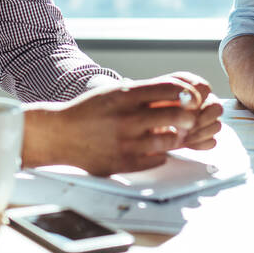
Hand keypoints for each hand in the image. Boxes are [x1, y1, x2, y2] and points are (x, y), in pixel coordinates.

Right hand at [54, 76, 202, 175]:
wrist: (60, 135)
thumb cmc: (91, 111)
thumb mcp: (114, 93)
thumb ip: (144, 93)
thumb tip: (182, 92)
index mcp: (124, 96)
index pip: (169, 89)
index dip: (188, 93)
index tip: (193, 98)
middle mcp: (126, 118)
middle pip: (176, 115)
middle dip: (189, 117)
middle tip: (190, 118)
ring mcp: (125, 143)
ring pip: (170, 140)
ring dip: (174, 137)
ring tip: (167, 134)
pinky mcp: (123, 163)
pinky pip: (158, 159)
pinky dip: (159, 153)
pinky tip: (150, 148)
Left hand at [154, 71, 221, 150]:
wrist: (141, 125)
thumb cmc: (146, 108)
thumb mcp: (153, 96)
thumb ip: (173, 94)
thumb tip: (188, 103)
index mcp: (190, 86)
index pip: (205, 89)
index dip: (197, 99)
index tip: (185, 108)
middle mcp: (201, 101)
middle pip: (216, 108)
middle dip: (201, 119)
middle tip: (184, 126)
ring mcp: (204, 120)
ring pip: (216, 125)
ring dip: (200, 133)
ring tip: (183, 136)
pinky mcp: (202, 137)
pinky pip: (211, 142)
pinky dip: (200, 144)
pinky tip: (187, 143)